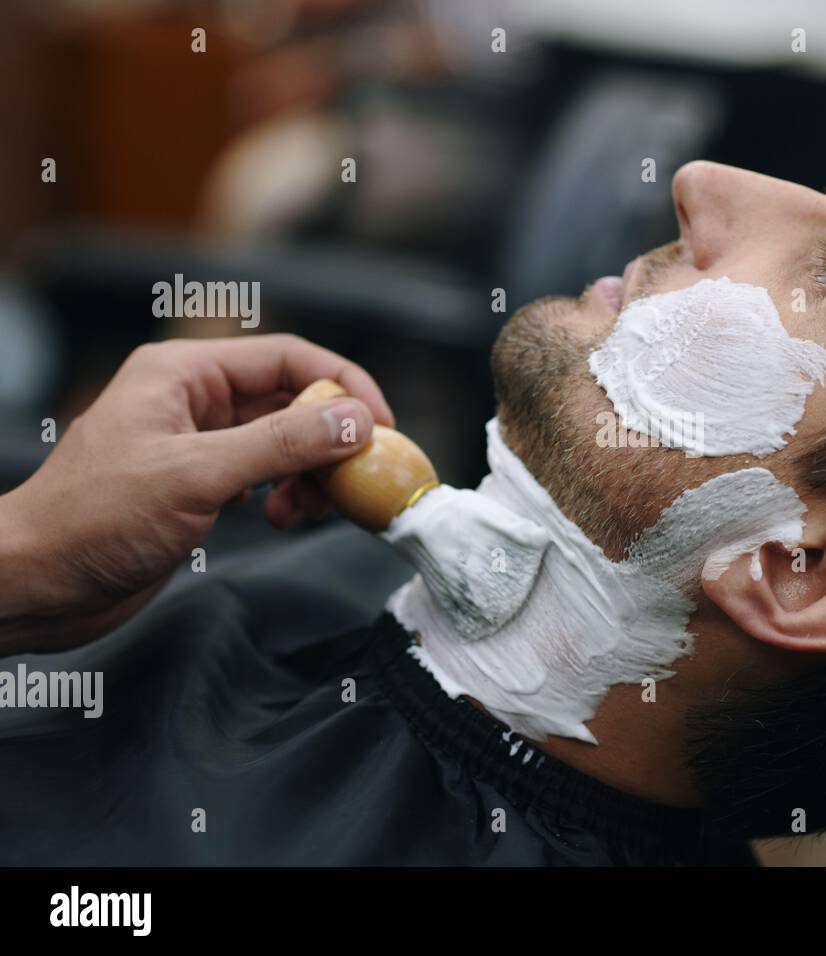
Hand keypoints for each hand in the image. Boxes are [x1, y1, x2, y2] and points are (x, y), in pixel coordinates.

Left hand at [0, 334, 393, 653]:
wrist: (35, 583)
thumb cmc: (93, 520)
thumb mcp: (198, 476)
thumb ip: (281, 444)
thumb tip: (355, 421)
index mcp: (185, 373)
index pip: (287, 357)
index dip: (342, 384)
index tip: (381, 426)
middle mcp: (195, 400)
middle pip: (292, 399)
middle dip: (329, 438)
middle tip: (354, 478)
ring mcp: (198, 443)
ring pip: (284, 440)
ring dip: (310, 473)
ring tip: (304, 510)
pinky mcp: (200, 485)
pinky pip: (267, 474)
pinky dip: (287, 493)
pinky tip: (279, 518)